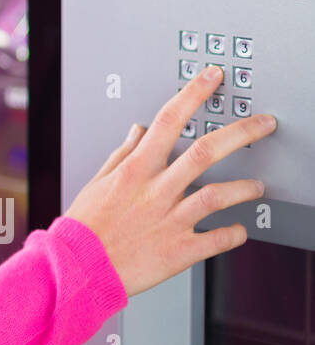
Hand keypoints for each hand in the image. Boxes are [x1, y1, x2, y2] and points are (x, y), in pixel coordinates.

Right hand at [64, 64, 276, 297]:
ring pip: (220, 195)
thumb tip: (139, 129)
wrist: (79, 267)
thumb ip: (123, 154)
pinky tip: (240, 229)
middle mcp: (156, 191)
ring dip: (246, 188)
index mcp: (135, 170)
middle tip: (264, 123)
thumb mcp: (98, 182)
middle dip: (241, 132)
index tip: (212, 77)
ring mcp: (171, 220)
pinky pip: (219, 240)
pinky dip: (235, 234)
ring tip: (258, 186)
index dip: (192, 94)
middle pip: (205, 152)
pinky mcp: (180, 251)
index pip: (168, 120)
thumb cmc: (86, 226)